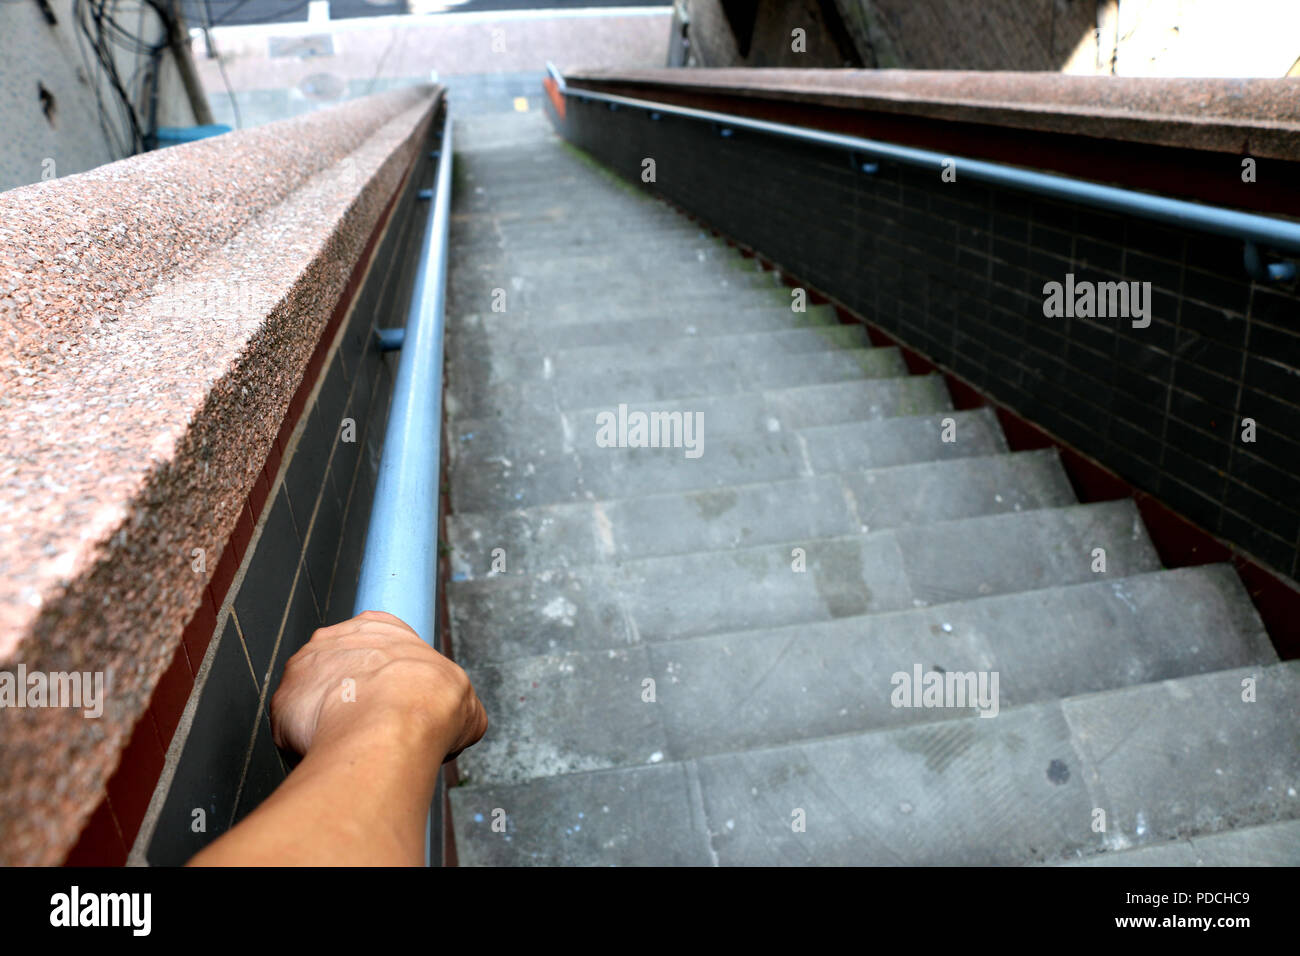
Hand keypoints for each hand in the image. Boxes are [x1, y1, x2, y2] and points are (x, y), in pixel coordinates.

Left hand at [270, 610, 486, 762]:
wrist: (392, 727)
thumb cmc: (427, 705)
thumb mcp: (464, 700)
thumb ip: (450, 704)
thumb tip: (457, 722)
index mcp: (380, 626)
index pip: (376, 647)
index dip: (385, 680)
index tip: (392, 704)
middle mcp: (336, 635)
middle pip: (339, 670)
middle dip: (349, 699)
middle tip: (368, 729)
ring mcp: (304, 665)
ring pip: (310, 697)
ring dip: (324, 721)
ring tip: (348, 747)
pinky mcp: (282, 700)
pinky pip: (290, 728)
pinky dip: (305, 746)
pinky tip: (329, 757)